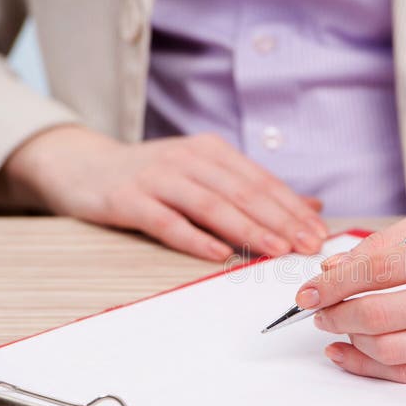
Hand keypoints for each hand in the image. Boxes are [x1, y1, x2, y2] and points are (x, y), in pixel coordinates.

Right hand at [0, 125, 327, 259]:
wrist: (85, 167)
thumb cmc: (157, 176)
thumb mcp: (207, 173)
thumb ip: (256, 189)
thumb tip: (311, 206)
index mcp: (213, 151)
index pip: (261, 181)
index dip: (293, 208)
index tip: (319, 233)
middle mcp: (189, 158)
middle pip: (243, 192)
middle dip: (280, 220)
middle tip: (308, 245)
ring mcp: (157, 177)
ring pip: (211, 205)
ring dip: (247, 228)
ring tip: (275, 249)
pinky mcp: (128, 199)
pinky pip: (166, 221)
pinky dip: (194, 238)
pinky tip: (218, 254)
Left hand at [295, 206, 405, 382]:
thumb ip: (388, 242)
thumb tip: (333, 269)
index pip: (382, 270)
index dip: (335, 282)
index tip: (307, 289)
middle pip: (380, 316)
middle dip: (334, 314)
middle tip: (316, 309)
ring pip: (390, 350)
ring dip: (350, 340)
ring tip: (336, 324)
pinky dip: (370, 366)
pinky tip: (349, 353)